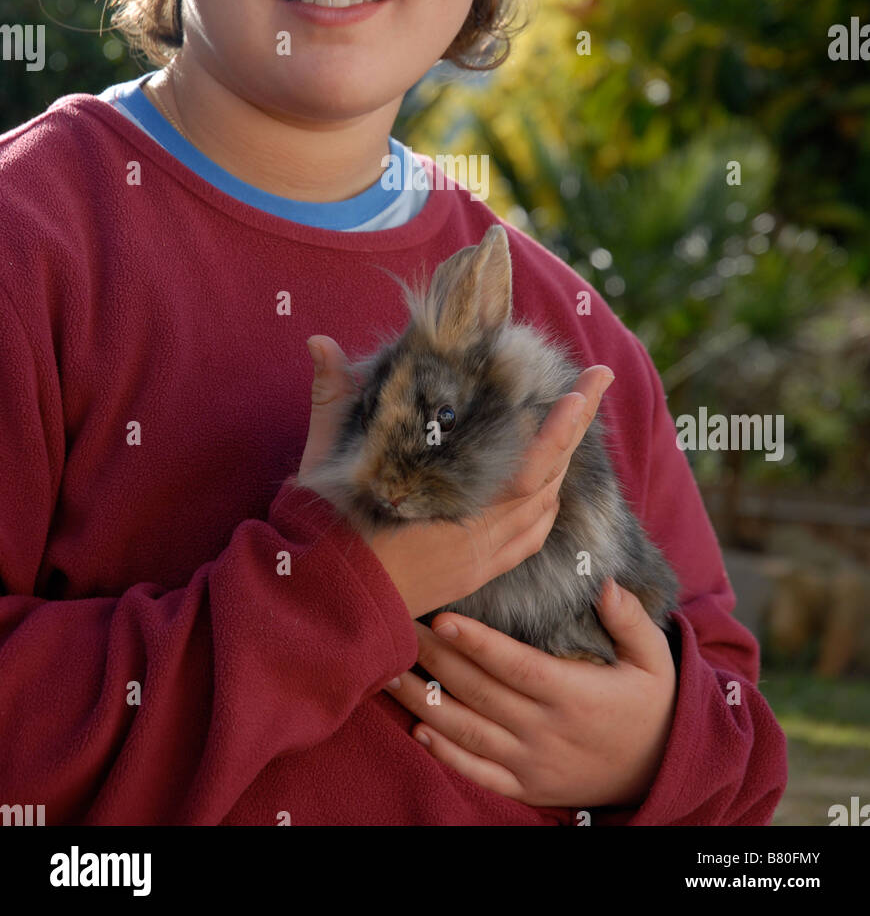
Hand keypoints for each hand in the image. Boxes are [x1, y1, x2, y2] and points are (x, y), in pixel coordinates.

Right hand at [295, 336, 614, 621]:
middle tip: (597, 378)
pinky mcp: (475, 574)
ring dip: (563, 461)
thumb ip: (332, 397)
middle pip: (547, 476)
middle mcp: (476, 534)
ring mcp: (480, 558)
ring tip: (576, 417)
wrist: (321, 610)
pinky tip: (550, 482)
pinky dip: (547, 503)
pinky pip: (530, 537)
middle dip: (576, 426)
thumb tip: (318, 340)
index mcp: (449, 505)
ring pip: (543, 506)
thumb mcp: (325, 459)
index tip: (581, 390)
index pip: (527, 464)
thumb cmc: (320, 532)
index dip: (559, 427)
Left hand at [383, 578, 677, 809]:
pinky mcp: (526, 787)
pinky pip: (479, 773)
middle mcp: (546, 730)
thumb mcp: (654, 659)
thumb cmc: (651, 705)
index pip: (516, 665)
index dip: (477, 643)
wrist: (660, 772)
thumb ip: (630, 619)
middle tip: (400, 627)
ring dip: (425, 702)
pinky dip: (445, 754)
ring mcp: (533, 762)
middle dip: (436, 660)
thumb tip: (605, 583)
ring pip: (468, 732)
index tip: (443, 617)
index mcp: (573, 694)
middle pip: (480, 692)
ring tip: (389, 673)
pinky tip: (417, 729)